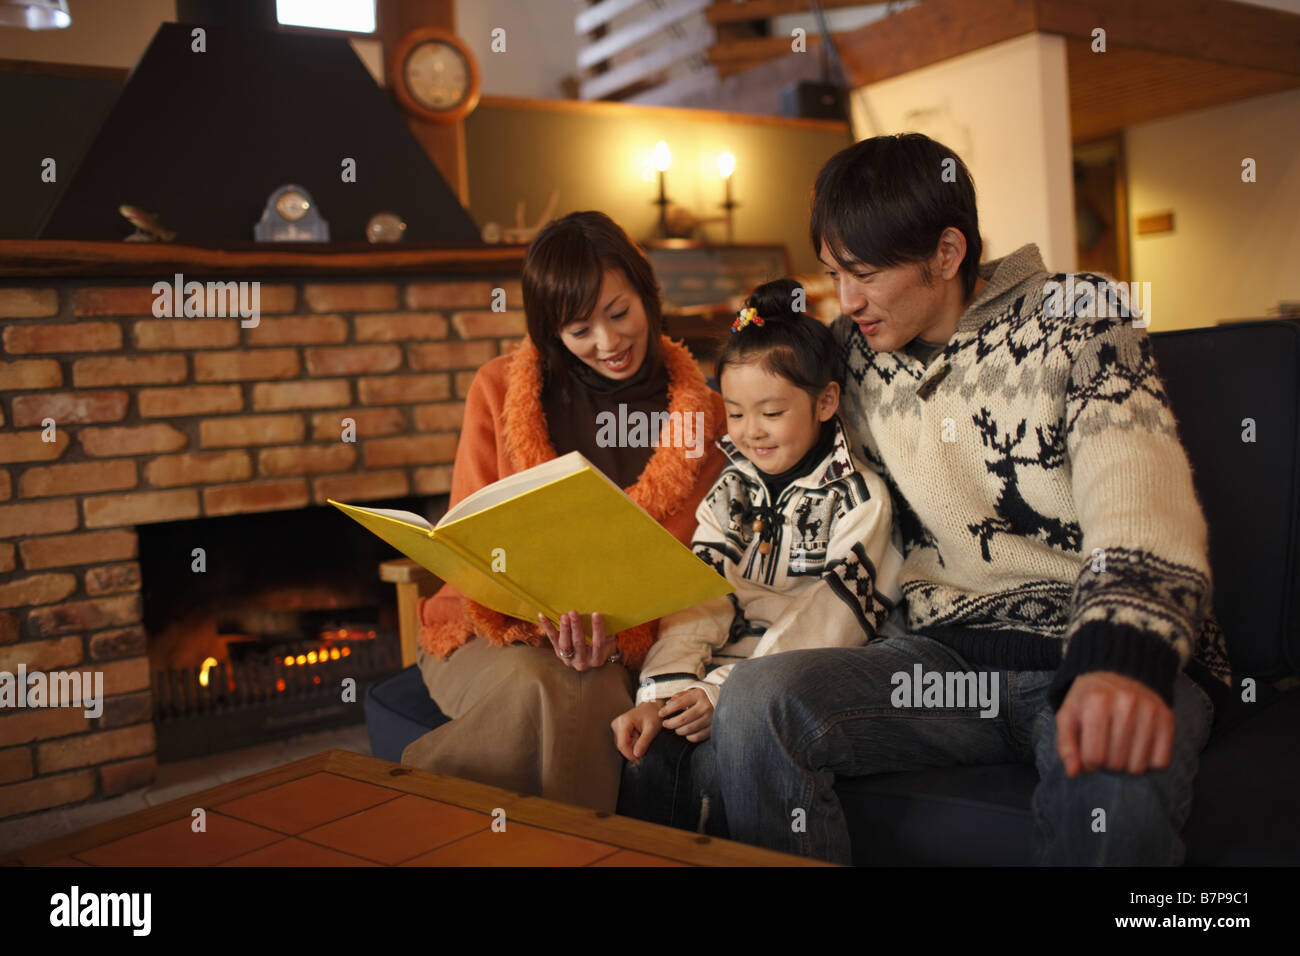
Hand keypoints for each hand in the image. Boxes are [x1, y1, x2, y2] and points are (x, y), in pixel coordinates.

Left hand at [537, 610, 618, 670]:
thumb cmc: (604, 643)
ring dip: (564, 629)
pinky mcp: (559, 654)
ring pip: (565, 644)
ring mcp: (569, 660)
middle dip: (576, 627)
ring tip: (564, 615)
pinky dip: (547, 627)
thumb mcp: (608, 640)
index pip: (598, 644)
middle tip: (574, 612)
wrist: (592, 658)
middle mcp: (583, 663)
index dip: (597, 629)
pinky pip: (552, 640)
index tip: (597, 614)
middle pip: (579, 643)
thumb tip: (602, 610)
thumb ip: (606, 630)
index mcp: (597, 659)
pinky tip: (543, 616)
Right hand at [611, 701, 662, 762]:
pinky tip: (639, 737)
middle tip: (645, 743)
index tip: (639, 760)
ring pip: (623, 745)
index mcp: (623, 722)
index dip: (630, 755)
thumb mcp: (651, 729)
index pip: (622, 745)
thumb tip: (636, 755)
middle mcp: (617, 723)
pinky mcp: (619, 729)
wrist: (653, 707)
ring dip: (633, 746)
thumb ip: (644, 742)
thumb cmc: (653, 715)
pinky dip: (632, 743)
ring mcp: (617, 726)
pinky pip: (624, 742)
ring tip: (642, 737)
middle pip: (622, 746)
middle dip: (633, 749)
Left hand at [660, 687, 713, 742]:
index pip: (679, 703)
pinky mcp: (713, 728)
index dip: (667, 710)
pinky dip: (689, 737)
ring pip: (689, 729)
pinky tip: (686, 733)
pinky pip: (698, 736)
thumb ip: (679, 697)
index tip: (660, 714)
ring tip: (675, 728)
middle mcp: (705, 706)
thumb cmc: (702, 697)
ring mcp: (710, 718)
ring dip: (678, 731)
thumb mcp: (691, 692)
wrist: (723, 700)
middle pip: (683, 719)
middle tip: (665, 724)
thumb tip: (667, 704)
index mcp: (698, 695)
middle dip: (670, 723)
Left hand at [1055, 671, 1174, 777]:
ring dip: (1127, 764)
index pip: (1094, 757)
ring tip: (1121, 746)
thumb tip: (1073, 773)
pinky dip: (1149, 761)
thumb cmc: (1088, 701)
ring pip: (1138, 767)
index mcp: (1096, 702)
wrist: (1118, 674)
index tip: (1089, 751)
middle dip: (1107, 763)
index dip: (1088, 762)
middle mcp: (1126, 703)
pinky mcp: (1167, 718)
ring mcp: (1149, 710)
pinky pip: (1161, 762)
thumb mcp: (1068, 716)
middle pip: (1117, 764)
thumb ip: (1066, 745)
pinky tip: (1139, 746)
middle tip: (1106, 747)